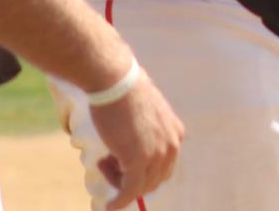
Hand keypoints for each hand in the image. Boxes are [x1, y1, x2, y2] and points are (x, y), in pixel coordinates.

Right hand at [88, 71, 182, 209]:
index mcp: (175, 133)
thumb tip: (133, 142)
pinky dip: (119, 202)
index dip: (143, 171)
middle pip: (154, 179)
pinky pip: (129, 191)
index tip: (122, 165)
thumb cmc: (122, 88)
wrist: (114, 80)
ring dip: (118, 182)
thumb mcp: (142, 110)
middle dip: (130, 177)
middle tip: (107, 162)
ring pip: (139, 186)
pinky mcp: (138, 162)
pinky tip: (109, 207)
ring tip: (102, 161)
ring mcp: (157, 155)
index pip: (163, 165)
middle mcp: (172, 145)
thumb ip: (144, 129)